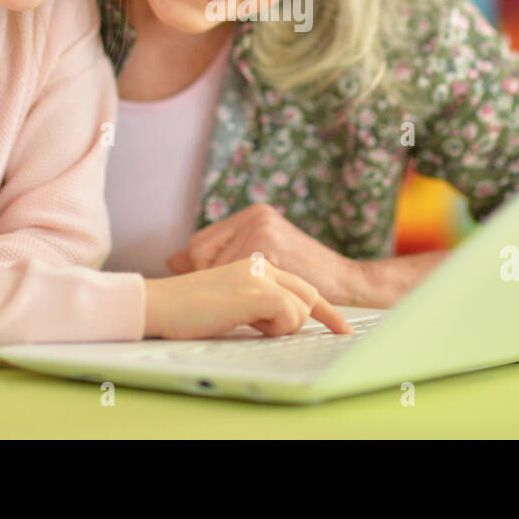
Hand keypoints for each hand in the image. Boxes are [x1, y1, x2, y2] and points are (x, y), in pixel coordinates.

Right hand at [143, 258, 353, 338]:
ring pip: (301, 308)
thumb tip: (282, 318)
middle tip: (317, 330)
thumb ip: (254, 301)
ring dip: (279, 327)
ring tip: (245, 322)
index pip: (297, 283)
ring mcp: (259, 273)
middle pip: (307, 294)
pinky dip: (275, 328)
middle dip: (314, 318)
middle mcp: (260, 262)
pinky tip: (247, 322)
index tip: (342, 326)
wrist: (157, 305)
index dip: (323, 308)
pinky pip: (290, 316)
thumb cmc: (184, 309)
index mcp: (253, 261)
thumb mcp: (228, 300)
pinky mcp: (257, 289)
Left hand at [166, 204, 365, 305]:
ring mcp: (261, 228)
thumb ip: (219, 258)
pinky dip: (244, 295)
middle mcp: (254, 215)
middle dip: (215, 279)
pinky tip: (263, 303)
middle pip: (201, 253)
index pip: (201, 245)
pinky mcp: (269, 246)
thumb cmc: (303, 276)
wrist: (346, 282)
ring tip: (257, 300)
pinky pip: (235, 276)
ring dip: (231, 291)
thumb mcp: (258, 261)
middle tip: (242, 295)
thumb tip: (172, 261)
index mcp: (251, 216)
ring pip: (216, 267)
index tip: (227, 288)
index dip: (207, 272)